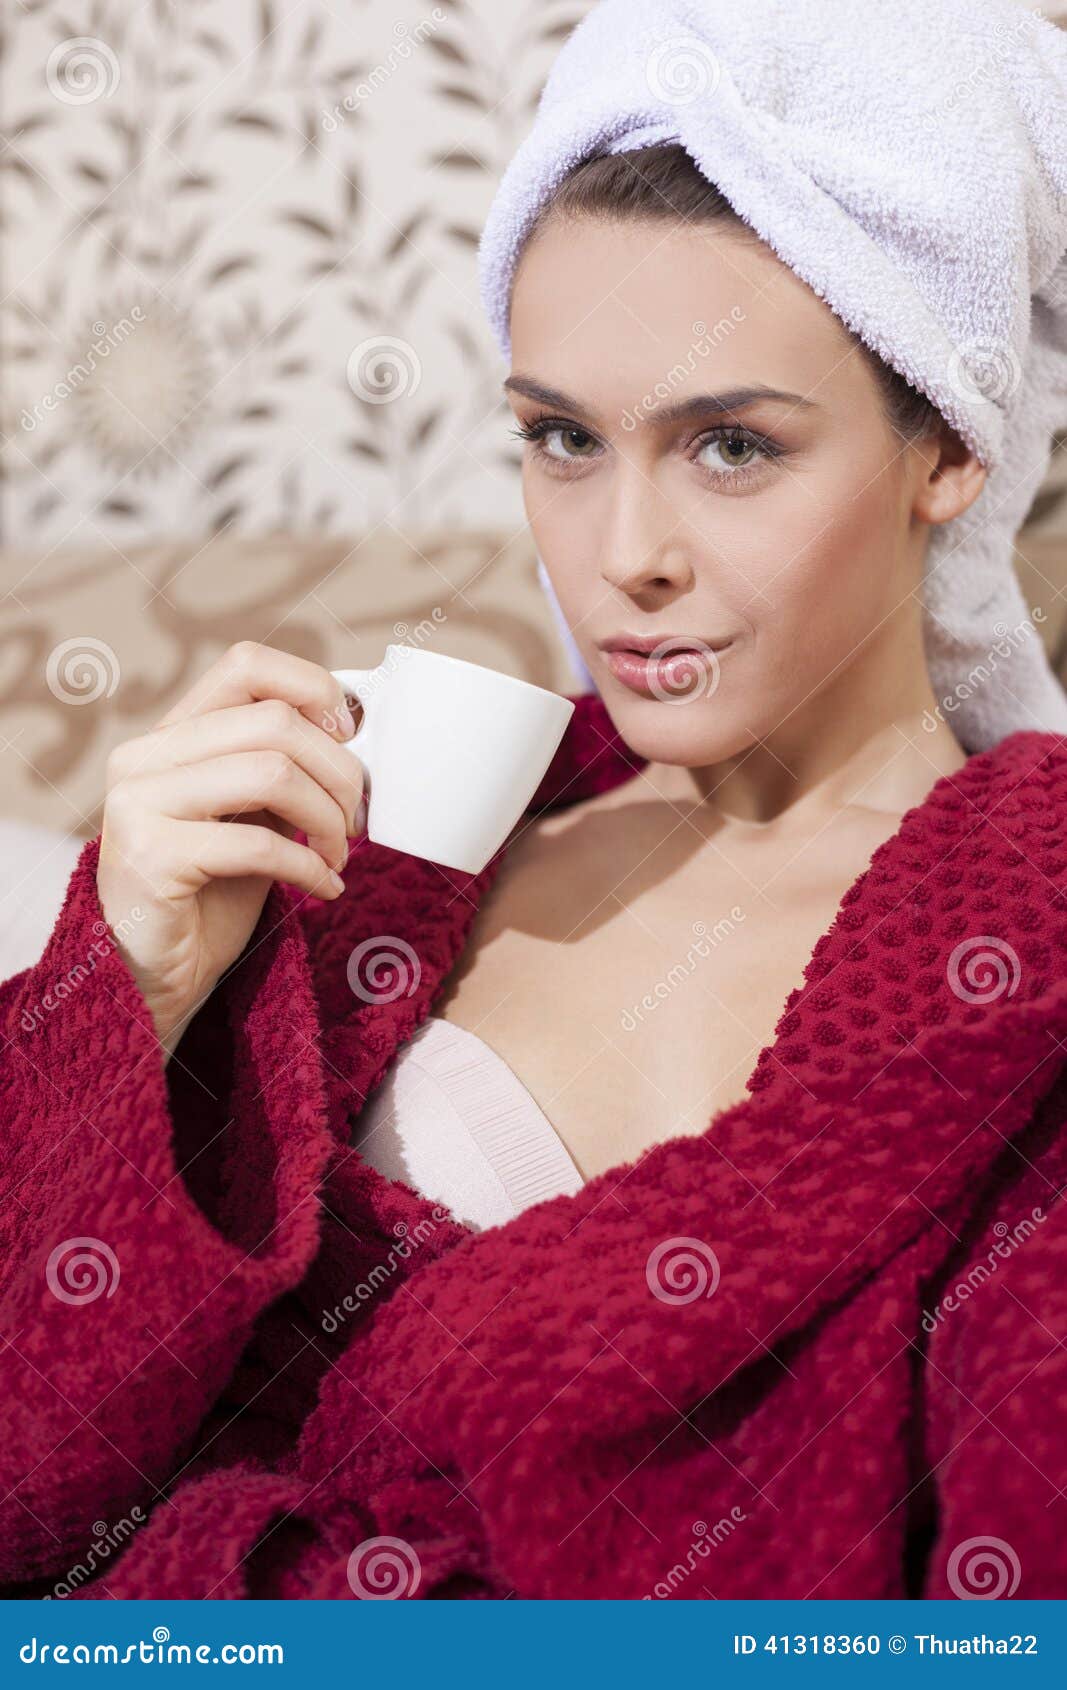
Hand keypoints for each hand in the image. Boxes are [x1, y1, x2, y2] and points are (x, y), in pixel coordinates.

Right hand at [96, 641, 364, 1058]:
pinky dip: (309, 866)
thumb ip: (283, 769)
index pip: (248, 665)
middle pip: (274, 722)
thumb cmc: (210, 894)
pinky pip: (258, 844)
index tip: (350, 738)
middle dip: (339, 771)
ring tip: (338, 853)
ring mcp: (139, 802)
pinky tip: (323, 886)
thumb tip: (356, 735)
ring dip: (328, 818)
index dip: (313, 690)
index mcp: (171, 734)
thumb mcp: (253, 815)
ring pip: (271, 772)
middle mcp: (144, 756)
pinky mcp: (150, 856)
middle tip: (357, 819)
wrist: (152, 975)